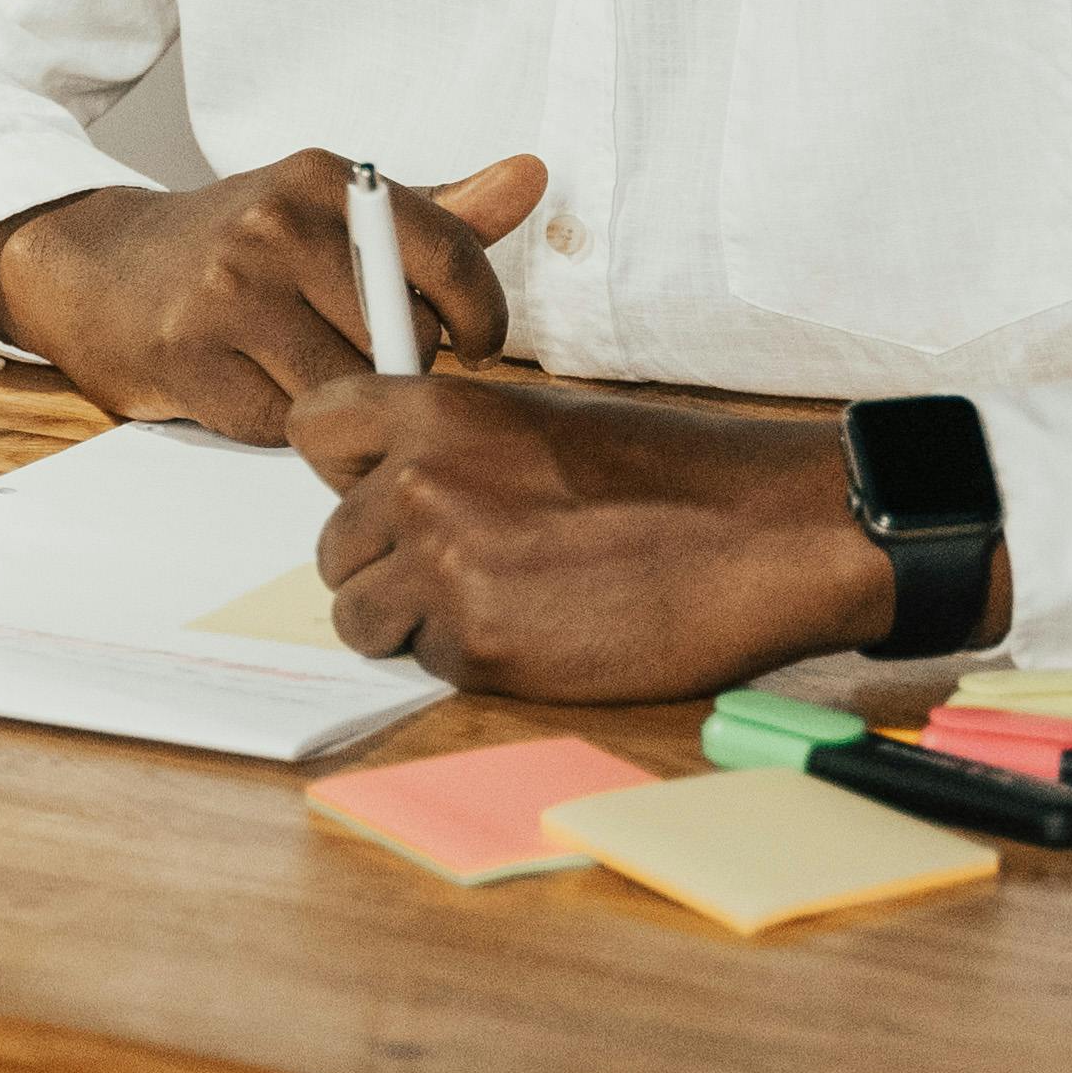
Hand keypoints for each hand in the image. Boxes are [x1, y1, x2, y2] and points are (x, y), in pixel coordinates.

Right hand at [0, 150, 549, 442]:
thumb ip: (436, 213)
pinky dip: (278, 424)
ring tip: (304, 373)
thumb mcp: (332, 213)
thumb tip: (531, 175)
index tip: (476, 342)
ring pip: (344, 389)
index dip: (478, 315)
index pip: (447, 255)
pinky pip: (281, 425)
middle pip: (401, 337)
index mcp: (323, 180)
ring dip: (339, 403)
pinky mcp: (189, 356)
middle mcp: (274, 224)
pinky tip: (253, 388)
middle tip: (355, 354)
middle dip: (394, 362)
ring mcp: (227, 291)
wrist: (101, 271)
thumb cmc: (239, 250)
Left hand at [289, 377, 918, 703]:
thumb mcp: (541, 421)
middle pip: (332, 540)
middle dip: (386, 559)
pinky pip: (423, 661)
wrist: (758, 540)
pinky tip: (535, 630)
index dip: (347, 466)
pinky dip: (466, 657)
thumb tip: (385, 475)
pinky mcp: (477, 647)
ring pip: (360, 613)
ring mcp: (444, 570)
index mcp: (437, 412)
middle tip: (467, 562)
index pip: (312, 428)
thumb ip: (449, 442)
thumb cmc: (668, 476)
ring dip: (413, 617)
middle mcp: (422, 484)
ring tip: (499, 600)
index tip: (381, 485)